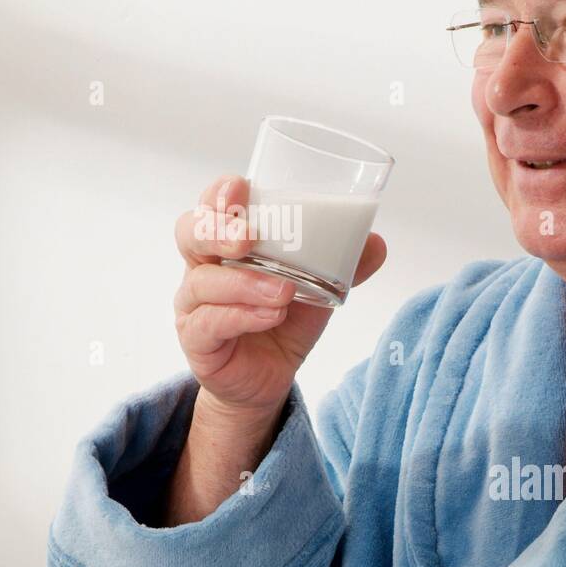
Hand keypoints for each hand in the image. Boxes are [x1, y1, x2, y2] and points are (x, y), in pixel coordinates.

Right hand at [172, 174, 387, 413]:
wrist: (266, 378)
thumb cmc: (281, 321)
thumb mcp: (317, 290)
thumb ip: (343, 266)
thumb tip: (376, 244)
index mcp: (226, 243)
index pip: (212, 206)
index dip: (220, 193)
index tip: (242, 187)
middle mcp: (202, 267)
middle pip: (190, 233)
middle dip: (217, 230)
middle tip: (248, 238)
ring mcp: (193, 304)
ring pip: (202, 282)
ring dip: (244, 282)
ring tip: (283, 291)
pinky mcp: (196, 339)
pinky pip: (208, 323)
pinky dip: (241, 316)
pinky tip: (270, 315)